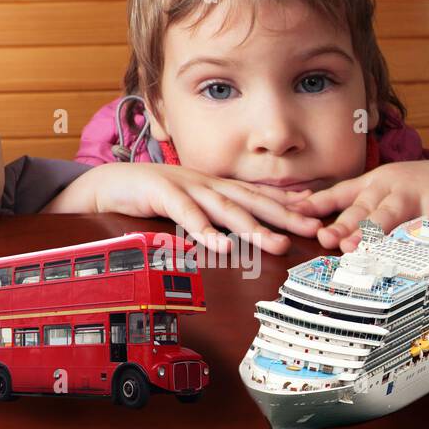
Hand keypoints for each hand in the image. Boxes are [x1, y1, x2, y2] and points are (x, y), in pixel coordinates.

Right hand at [44, 163, 320, 254]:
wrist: (109, 183)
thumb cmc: (151, 196)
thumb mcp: (189, 203)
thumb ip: (215, 212)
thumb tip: (245, 228)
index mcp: (213, 186)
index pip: (257, 195)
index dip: (288, 205)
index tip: (319, 216)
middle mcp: (205, 183)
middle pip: (250, 200)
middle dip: (284, 215)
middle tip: (314, 231)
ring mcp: (184, 186)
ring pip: (223, 208)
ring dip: (251, 227)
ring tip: (275, 244)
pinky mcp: (160, 194)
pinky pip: (185, 213)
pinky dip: (202, 229)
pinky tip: (219, 245)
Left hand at [293, 160, 428, 250]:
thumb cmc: (410, 187)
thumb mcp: (375, 190)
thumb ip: (344, 203)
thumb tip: (304, 215)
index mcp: (370, 186)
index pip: (340, 195)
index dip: (317, 204)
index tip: (295, 213)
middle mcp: (389, 189)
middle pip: (364, 208)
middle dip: (345, 225)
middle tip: (327, 239)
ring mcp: (415, 195)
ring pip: (393, 215)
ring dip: (374, 231)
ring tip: (358, 246)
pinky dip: (421, 233)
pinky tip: (411, 245)